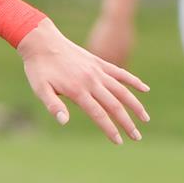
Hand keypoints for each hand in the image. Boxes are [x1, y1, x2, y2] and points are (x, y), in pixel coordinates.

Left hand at [15, 20, 149, 143]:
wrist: (41, 40)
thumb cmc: (38, 68)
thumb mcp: (40, 88)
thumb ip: (53, 105)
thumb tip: (64, 122)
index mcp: (77, 90)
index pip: (98, 114)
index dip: (109, 129)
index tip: (119, 141)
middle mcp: (91, 81)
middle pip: (114, 105)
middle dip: (127, 123)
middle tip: (137, 137)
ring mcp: (97, 70)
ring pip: (122, 90)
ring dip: (135, 105)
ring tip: (145, 118)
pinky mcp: (98, 62)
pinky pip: (120, 72)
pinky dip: (133, 81)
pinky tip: (144, 89)